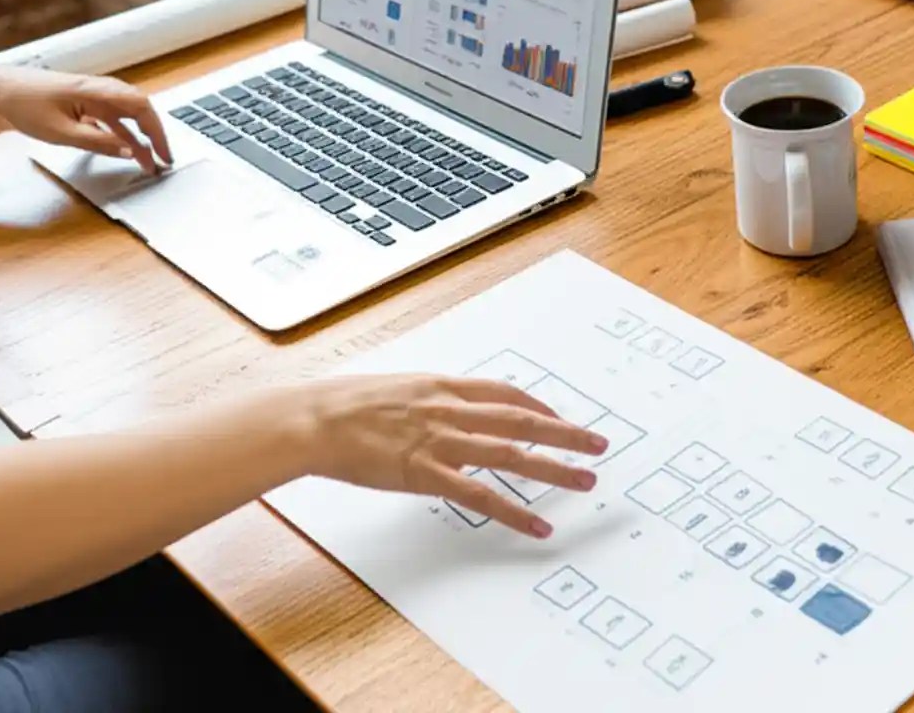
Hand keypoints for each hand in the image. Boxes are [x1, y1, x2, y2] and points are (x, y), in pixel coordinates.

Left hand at [0, 68, 171, 173]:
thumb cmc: (24, 105)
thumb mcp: (61, 132)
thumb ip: (97, 143)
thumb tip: (128, 151)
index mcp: (96, 93)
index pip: (141, 108)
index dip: (157, 132)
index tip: (164, 154)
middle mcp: (99, 92)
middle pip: (140, 111)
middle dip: (155, 137)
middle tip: (163, 160)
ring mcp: (93, 98)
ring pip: (127, 118)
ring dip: (139, 139)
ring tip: (147, 162)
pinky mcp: (85, 105)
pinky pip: (112, 120)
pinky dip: (123, 136)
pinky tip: (125, 150)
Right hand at [300, 375, 609, 538]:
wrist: (314, 419)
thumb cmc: (344, 404)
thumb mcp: (396, 389)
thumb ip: (427, 401)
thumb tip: (441, 412)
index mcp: (443, 387)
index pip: (505, 393)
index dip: (539, 407)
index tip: (562, 419)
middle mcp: (451, 410)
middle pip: (522, 420)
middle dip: (566, 433)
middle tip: (599, 444)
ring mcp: (441, 442)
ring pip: (512, 453)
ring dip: (554, 469)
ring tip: (586, 481)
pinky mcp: (427, 473)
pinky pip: (481, 496)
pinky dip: (513, 512)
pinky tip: (537, 526)